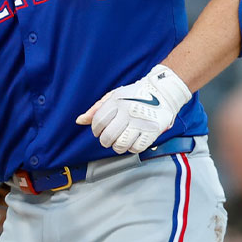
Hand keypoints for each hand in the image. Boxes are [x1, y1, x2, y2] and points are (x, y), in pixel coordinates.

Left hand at [76, 64, 190, 153]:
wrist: (162, 92)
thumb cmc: (135, 95)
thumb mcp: (113, 96)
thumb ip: (96, 109)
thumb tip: (80, 120)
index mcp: (116, 101)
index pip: (98, 122)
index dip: (96, 130)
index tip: (98, 132)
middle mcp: (128, 111)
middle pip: (108, 137)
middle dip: (105, 141)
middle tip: (108, 139)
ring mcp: (140, 122)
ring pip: (121, 145)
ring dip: (118, 146)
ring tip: (120, 141)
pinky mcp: (152, 131)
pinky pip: (136, 148)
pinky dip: (132, 148)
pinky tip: (132, 141)